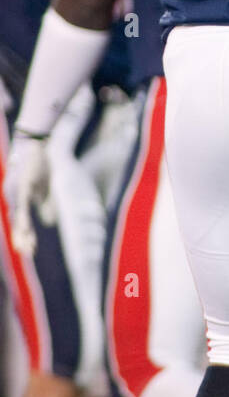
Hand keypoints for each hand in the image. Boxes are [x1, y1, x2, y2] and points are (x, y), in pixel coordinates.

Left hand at [2, 130, 52, 254]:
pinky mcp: (22, 184)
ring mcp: (16, 191)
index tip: (28, 251)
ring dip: (22, 233)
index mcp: (17, 198)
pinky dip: (23, 218)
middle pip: (16, 221)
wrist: (34, 143)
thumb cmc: (39, 164)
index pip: (19, 221)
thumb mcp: (42, 187)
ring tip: (27, 248)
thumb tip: (48, 222)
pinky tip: (24, 228)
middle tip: (27, 254)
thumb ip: (43, 204)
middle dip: (21, 239)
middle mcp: (13, 196)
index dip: (22, 236)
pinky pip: (22, 204)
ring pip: (18, 216)